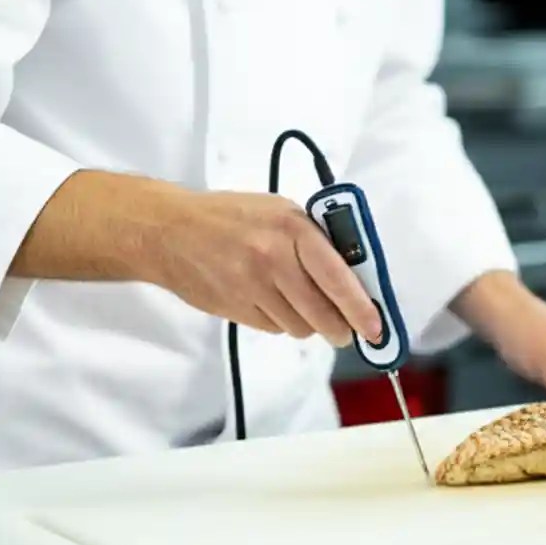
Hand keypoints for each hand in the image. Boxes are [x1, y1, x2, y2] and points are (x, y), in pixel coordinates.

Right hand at [157, 190, 381, 345]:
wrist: (169, 230)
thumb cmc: (231, 216)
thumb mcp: (279, 211)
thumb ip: (314, 239)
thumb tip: (353, 276)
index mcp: (291, 228)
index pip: (337, 277)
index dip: (361, 308)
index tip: (376, 328)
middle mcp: (272, 258)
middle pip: (321, 313)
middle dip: (340, 329)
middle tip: (346, 333)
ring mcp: (251, 287)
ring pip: (298, 326)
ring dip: (308, 325)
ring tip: (301, 308)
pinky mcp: (234, 308)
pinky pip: (273, 328)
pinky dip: (280, 322)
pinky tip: (272, 303)